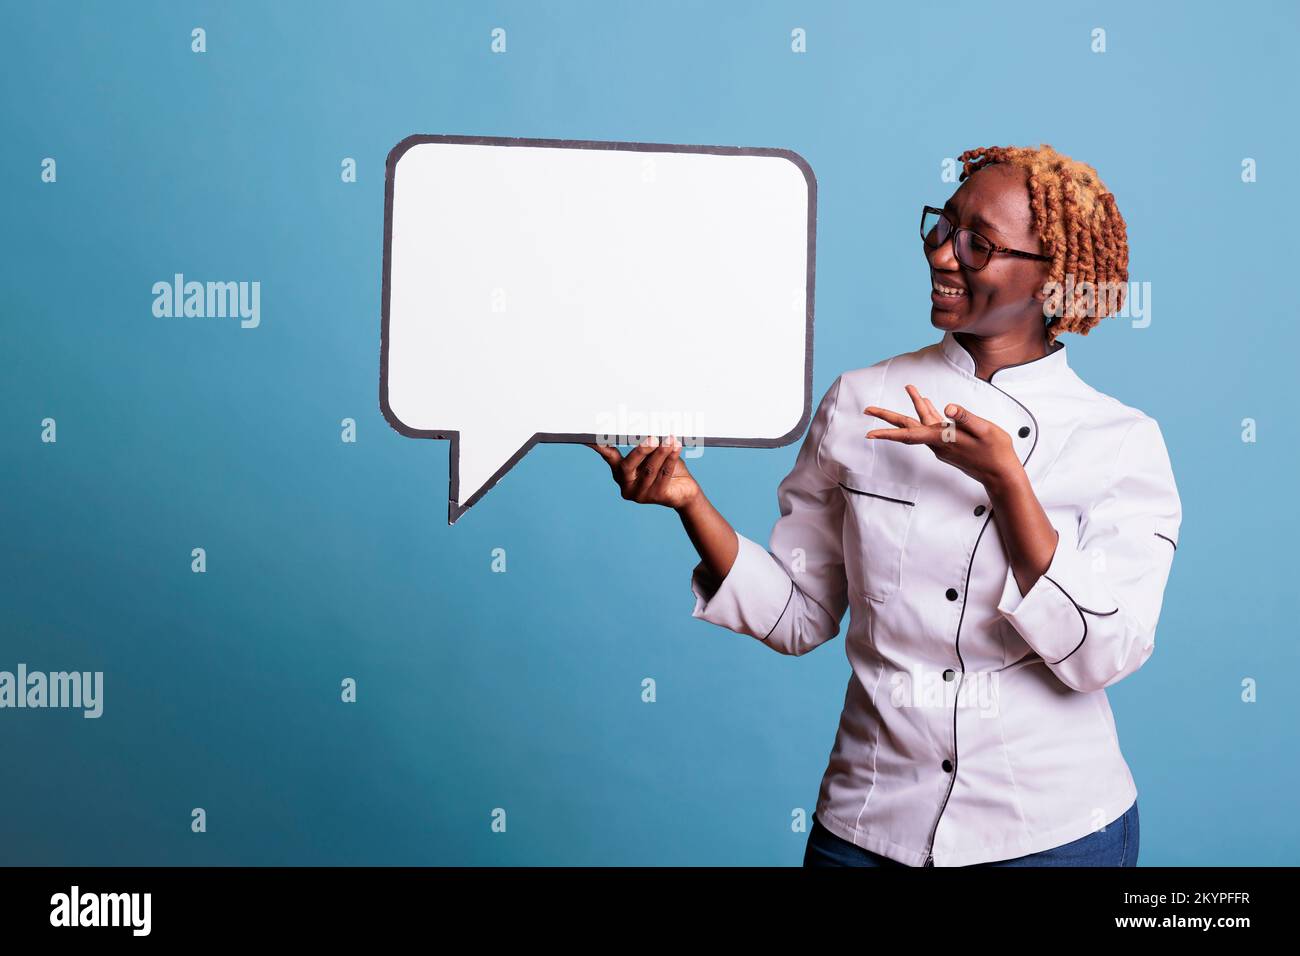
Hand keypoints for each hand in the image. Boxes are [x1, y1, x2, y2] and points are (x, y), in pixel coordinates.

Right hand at [586, 435, 702, 510]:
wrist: (685, 491)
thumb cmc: (665, 468)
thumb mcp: (652, 455)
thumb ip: (646, 444)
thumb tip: (647, 425)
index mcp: (620, 472)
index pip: (608, 456)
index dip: (600, 446)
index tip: (591, 436)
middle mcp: (626, 484)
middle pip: (628, 466)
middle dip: (641, 450)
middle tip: (652, 438)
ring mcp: (640, 493)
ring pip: (649, 470)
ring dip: (661, 452)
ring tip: (670, 439)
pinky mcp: (656, 497)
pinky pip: (663, 475)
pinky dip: (671, 459)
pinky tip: (676, 448)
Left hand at [865, 384, 1019, 488]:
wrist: (1001, 474)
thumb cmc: (995, 452)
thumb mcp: (984, 430)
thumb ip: (966, 417)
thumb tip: (949, 407)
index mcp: (941, 438)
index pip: (908, 434)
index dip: (887, 433)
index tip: (869, 434)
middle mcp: (937, 442)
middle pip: (907, 427)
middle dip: (887, 417)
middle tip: (868, 409)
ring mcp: (942, 443)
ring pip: (922, 423)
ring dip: (916, 405)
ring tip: (910, 388)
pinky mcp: (949, 443)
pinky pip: (933, 425)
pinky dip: (929, 412)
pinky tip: (929, 404)